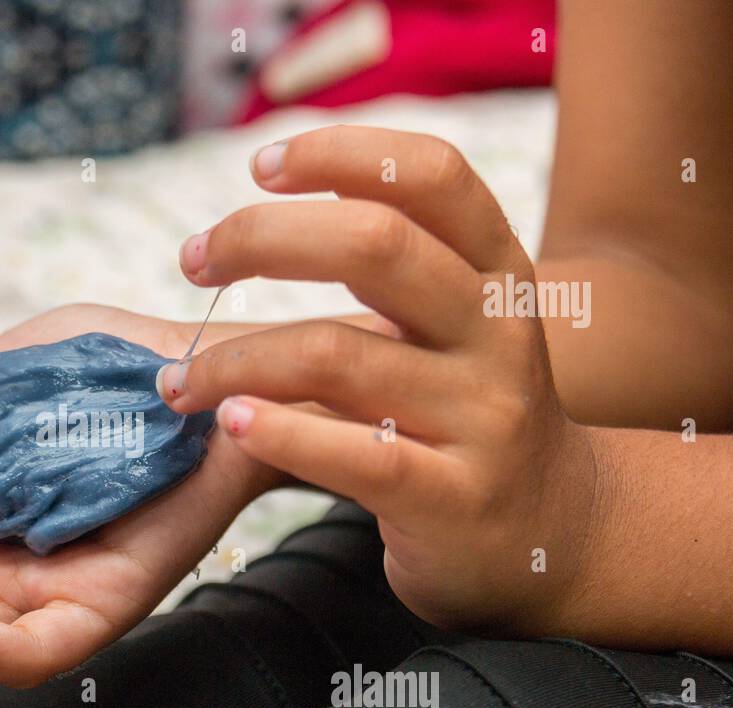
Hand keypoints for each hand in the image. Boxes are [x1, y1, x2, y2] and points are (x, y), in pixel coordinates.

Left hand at [159, 126, 602, 633]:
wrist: (552, 530)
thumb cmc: (464, 415)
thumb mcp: (454, 326)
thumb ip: (386, 273)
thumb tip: (245, 229)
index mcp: (497, 273)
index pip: (432, 177)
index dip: (342, 152)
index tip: (261, 165)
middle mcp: (497, 332)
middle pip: (375, 246)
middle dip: (262, 238)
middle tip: (193, 259)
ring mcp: (483, 416)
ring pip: (338, 357)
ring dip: (234, 360)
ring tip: (180, 382)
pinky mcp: (453, 498)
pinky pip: (355, 455)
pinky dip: (278, 433)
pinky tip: (230, 420)